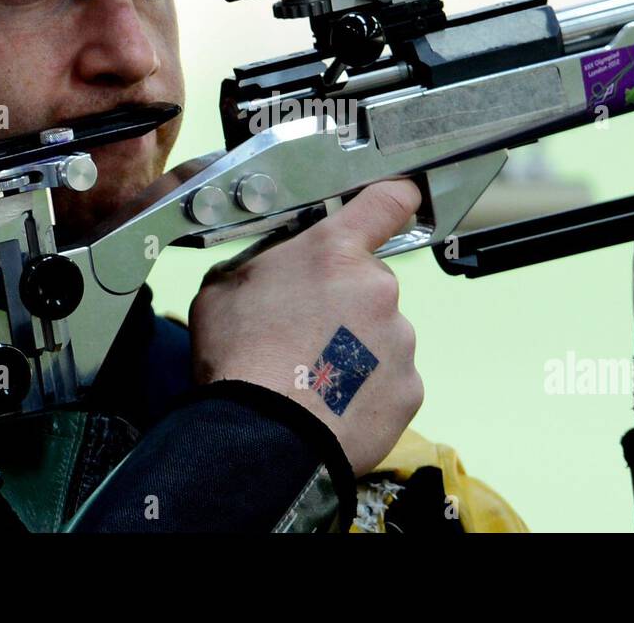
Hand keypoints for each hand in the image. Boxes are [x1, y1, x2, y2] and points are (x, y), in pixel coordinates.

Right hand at [188, 179, 423, 476]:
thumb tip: (272, 268)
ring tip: (312, 377)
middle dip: (344, 304)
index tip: (398, 201)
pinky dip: (366, 392)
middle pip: (369, 285)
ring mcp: (399, 340)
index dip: (392, 200)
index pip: (385, 202)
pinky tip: (331, 403)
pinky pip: (389, 382)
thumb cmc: (238, 358)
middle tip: (305, 334)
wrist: (260, 434)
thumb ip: (263, 264)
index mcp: (334, 252)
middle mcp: (377, 288)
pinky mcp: (409, 389)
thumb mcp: (224, 286)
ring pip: (381, 336)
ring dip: (355, 351)